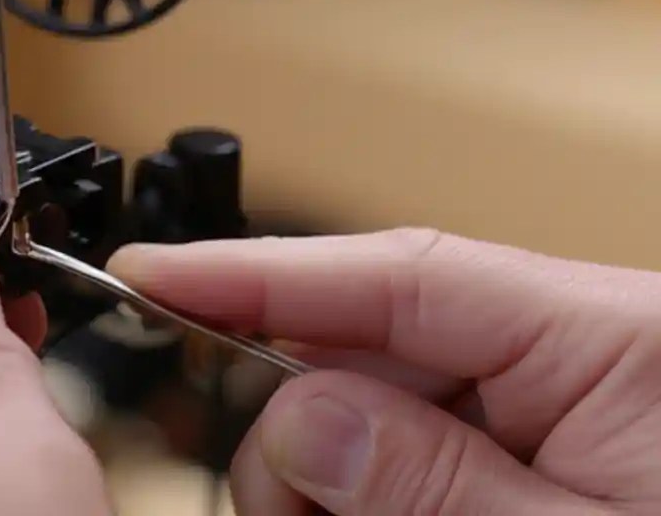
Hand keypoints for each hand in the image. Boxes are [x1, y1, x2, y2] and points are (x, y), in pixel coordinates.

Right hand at [109, 228, 660, 515]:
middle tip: (282, 515)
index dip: (257, 268)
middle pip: (371, 345)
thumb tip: (301, 416)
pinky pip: (421, 448)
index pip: (396, 273)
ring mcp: (557, 396)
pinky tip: (368, 512)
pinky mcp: (544, 443)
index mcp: (608, 338)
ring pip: (383, 407)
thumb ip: (439, 485)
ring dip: (337, 476)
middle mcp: (575, 348)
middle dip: (300, 429)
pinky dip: (381, 491)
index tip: (150, 273)